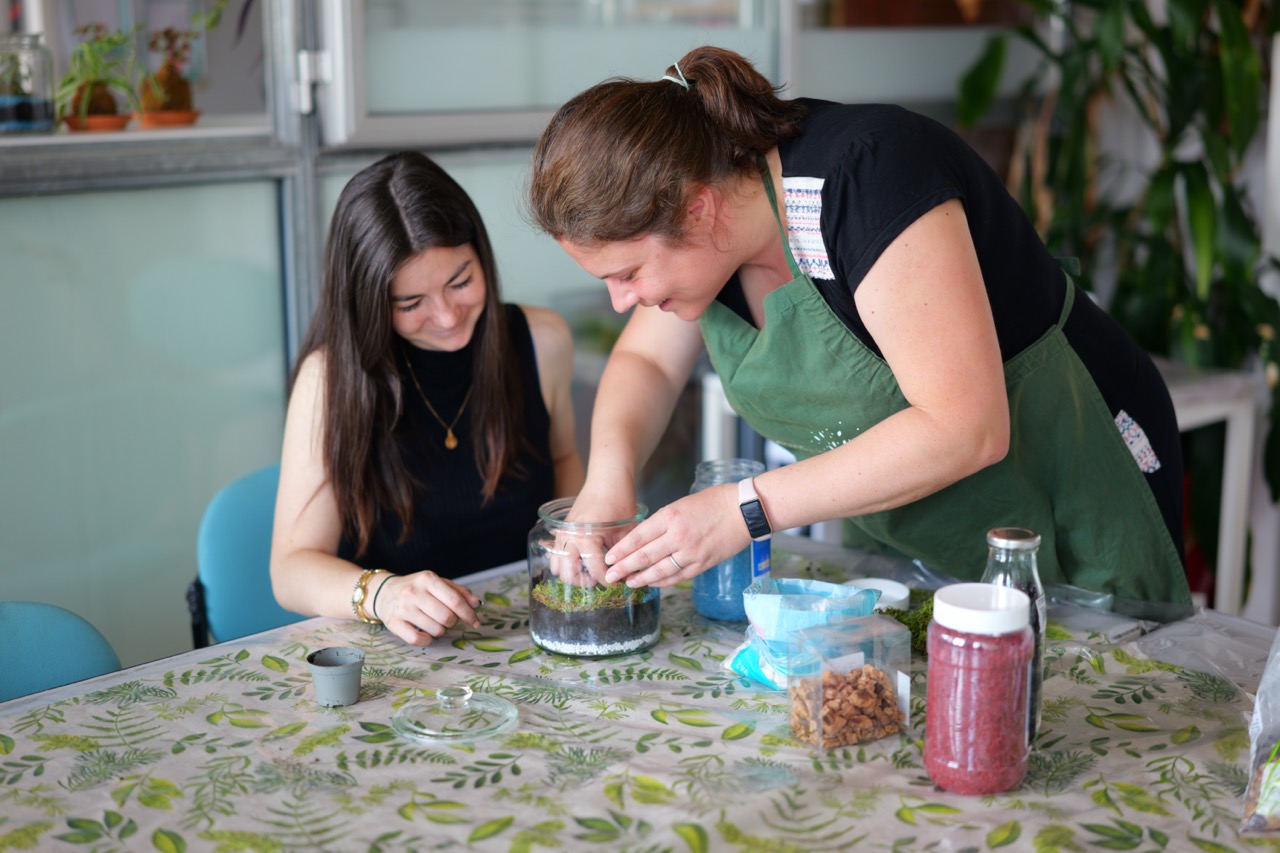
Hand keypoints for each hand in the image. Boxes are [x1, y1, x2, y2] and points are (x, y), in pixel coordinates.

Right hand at [372, 572, 480, 646]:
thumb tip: (477, 604)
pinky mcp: (393, 623)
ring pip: (435, 630)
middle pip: (447, 617)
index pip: (455, 600)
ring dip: (440, 630)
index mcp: (427, 579)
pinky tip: (425, 633)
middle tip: (448, 619)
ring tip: (433, 622)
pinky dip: (426, 640)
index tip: (475, 622)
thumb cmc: (417, 588)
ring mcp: (403, 608)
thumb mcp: (437, 583)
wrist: (384, 592)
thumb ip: (458, 592)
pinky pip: (418, 639)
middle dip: (452, 622)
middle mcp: (414, 592)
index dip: (469, 614)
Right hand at [544, 483, 639, 586]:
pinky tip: (583, 561)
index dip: (608, 580)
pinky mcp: (560, 532)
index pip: (595, 569)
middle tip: (602, 578)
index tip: (618, 583)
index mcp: (585, 536)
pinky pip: (556, 555)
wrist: (607, 480)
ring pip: (557, 567)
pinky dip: (566, 563)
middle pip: (568, 574)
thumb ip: (624, 555)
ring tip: (592, 570)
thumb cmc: (619, 501)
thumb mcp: (626, 531)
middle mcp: (568, 537)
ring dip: (573, 573)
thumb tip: (626, 577)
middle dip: (586, 581)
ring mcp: (561, 534)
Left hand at [602, 483, 748, 587]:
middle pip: (644, 556)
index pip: (638, 537)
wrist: (744, 510)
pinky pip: (677, 576)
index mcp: (670, 516)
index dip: (621, 550)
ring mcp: (691, 552)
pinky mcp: (703, 563)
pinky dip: (662, 582)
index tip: (609, 558)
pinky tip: (651, 583)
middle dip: (624, 568)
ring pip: (659, 571)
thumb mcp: (682, 504)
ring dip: (641, 579)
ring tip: (628, 583)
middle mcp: (678, 536)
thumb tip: (643, 540)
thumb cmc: (713, 502)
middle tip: (609, 577)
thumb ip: (662, 522)